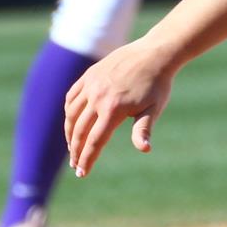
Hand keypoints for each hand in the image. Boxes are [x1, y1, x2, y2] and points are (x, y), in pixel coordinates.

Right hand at [63, 40, 176, 176]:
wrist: (154, 54)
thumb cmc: (157, 85)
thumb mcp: (154, 109)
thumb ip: (143, 129)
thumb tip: (144, 149)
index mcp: (114, 109)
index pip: (95, 141)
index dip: (87, 158)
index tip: (82, 173)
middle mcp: (98, 97)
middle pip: (80, 131)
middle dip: (76, 151)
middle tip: (76, 165)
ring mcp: (91, 85)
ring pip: (72, 115)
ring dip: (70, 133)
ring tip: (72, 147)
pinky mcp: (88, 76)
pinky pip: (72, 97)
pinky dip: (69, 112)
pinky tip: (72, 123)